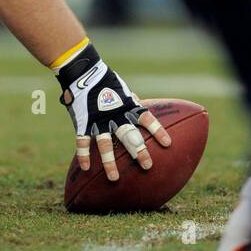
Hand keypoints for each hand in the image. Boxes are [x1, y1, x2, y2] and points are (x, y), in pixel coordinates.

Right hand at [56, 42, 170, 181]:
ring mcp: (98, 120)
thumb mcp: (123, 90)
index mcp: (128, 106)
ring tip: (114, 178)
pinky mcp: (83, 122)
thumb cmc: (106, 82)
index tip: (168, 144)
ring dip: (110, 162)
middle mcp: (116, 115)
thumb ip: (132, 102)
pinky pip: (82, 141)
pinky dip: (84, 155)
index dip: (158, 131)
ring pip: (105, 144)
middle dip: (139, 152)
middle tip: (147, 166)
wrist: (83, 72)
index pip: (147, 119)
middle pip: (130, 136)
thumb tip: (144, 107)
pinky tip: (86, 168)